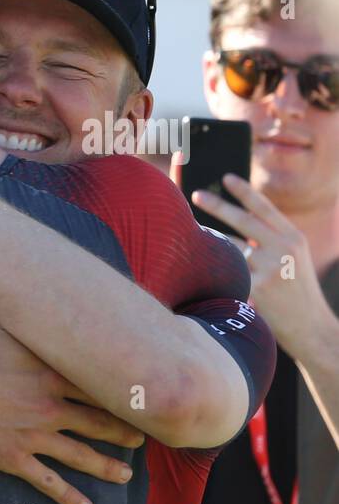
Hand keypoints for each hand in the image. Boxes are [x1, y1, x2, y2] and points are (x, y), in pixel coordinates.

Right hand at [0, 321, 144, 503]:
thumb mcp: (7, 328)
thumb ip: (36, 330)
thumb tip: (54, 316)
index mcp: (52, 374)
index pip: (100, 387)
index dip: (123, 396)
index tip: (140, 401)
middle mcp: (51, 407)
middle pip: (99, 422)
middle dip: (124, 432)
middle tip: (142, 439)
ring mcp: (34, 435)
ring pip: (81, 455)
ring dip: (107, 466)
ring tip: (125, 474)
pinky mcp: (13, 457)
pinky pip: (48, 482)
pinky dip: (69, 497)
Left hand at [194, 175, 332, 359]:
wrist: (310, 326)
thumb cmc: (296, 290)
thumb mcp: (295, 257)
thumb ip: (273, 238)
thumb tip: (239, 217)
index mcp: (293, 237)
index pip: (265, 207)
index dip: (244, 191)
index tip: (226, 177)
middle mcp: (283, 248)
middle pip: (243, 219)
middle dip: (217, 205)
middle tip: (197, 194)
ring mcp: (270, 267)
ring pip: (229, 247)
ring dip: (210, 243)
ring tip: (192, 239)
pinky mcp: (256, 287)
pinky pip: (226, 272)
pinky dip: (213, 269)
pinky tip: (200, 269)